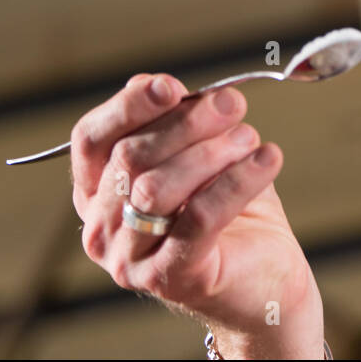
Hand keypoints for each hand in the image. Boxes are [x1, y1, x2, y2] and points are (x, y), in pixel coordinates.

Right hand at [70, 73, 324, 358]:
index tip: (172, 85)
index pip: (92, 138)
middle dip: (187, 123)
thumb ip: (174, 123)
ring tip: (250, 138)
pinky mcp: (171, 277)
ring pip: (158, 188)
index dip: (129, 106)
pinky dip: (237, 181)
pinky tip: (267, 159)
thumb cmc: (228, 212)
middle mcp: (101, 228)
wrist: (265, 276)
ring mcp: (130, 259)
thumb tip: (161, 84)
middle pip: (131, 157)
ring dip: (212, 152)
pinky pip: (199, 218)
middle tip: (233, 105)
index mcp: (96, 192)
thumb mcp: (198, 156)